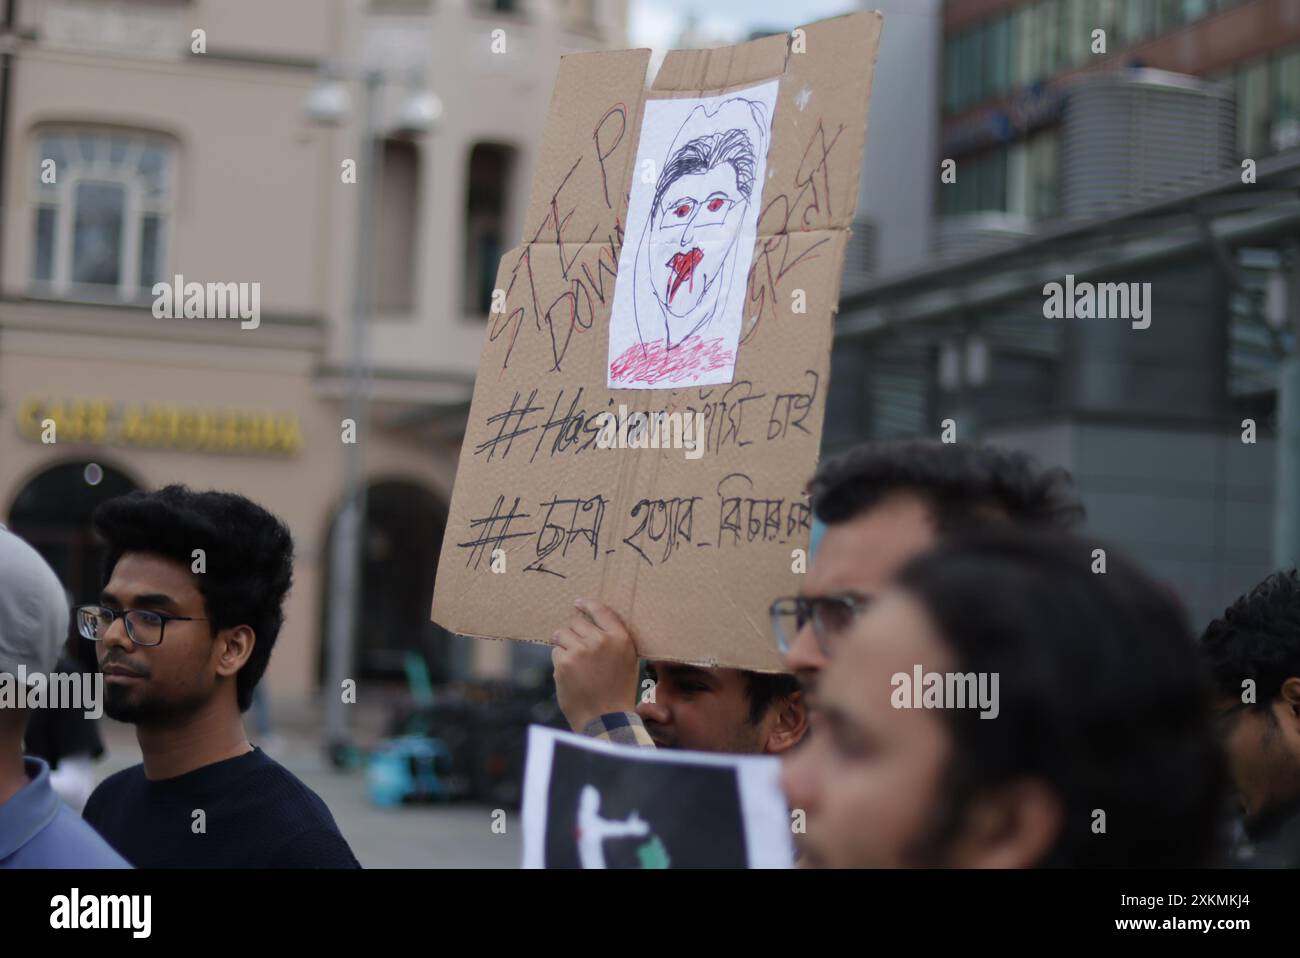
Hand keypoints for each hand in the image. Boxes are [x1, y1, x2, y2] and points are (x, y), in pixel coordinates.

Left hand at [552, 597, 639, 732]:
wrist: (606, 718)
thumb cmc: (618, 691)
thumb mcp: (627, 661)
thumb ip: (612, 640)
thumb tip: (591, 621)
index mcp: (620, 638)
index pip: (601, 610)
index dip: (587, 604)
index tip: (578, 602)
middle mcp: (600, 641)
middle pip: (577, 621)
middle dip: (574, 631)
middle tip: (577, 647)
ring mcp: (580, 651)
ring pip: (562, 634)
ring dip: (564, 644)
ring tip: (573, 661)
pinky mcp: (563, 663)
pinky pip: (556, 652)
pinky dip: (560, 660)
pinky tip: (570, 675)